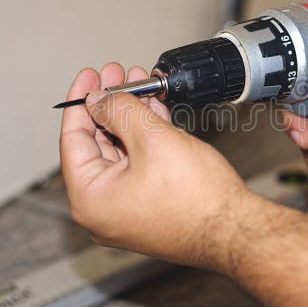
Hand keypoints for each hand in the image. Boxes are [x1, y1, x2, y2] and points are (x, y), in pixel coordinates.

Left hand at [59, 63, 254, 269]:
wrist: (234, 230)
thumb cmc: (197, 199)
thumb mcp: (152, 138)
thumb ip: (118, 110)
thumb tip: (99, 98)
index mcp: (89, 198)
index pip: (73, 139)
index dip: (81, 100)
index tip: (90, 76)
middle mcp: (101, 209)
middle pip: (96, 144)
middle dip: (111, 105)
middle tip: (118, 76)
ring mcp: (124, 210)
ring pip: (120, 152)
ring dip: (130, 117)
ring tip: (140, 86)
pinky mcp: (147, 208)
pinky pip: (137, 166)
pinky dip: (145, 138)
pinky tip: (154, 112)